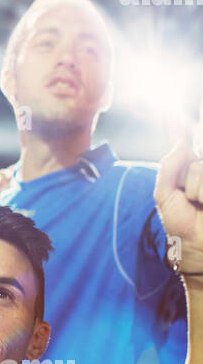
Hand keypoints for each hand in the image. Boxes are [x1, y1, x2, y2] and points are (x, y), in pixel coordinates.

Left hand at [155, 139, 202, 274]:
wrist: (197, 247)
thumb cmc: (181, 223)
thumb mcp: (165, 194)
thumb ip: (169, 166)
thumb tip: (180, 141)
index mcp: (194, 172)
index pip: (188, 147)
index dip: (179, 128)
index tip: (173, 116)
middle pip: (196, 162)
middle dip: (188, 180)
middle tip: (191, 200)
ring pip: (201, 170)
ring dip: (197, 190)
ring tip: (201, 206)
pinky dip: (202, 195)